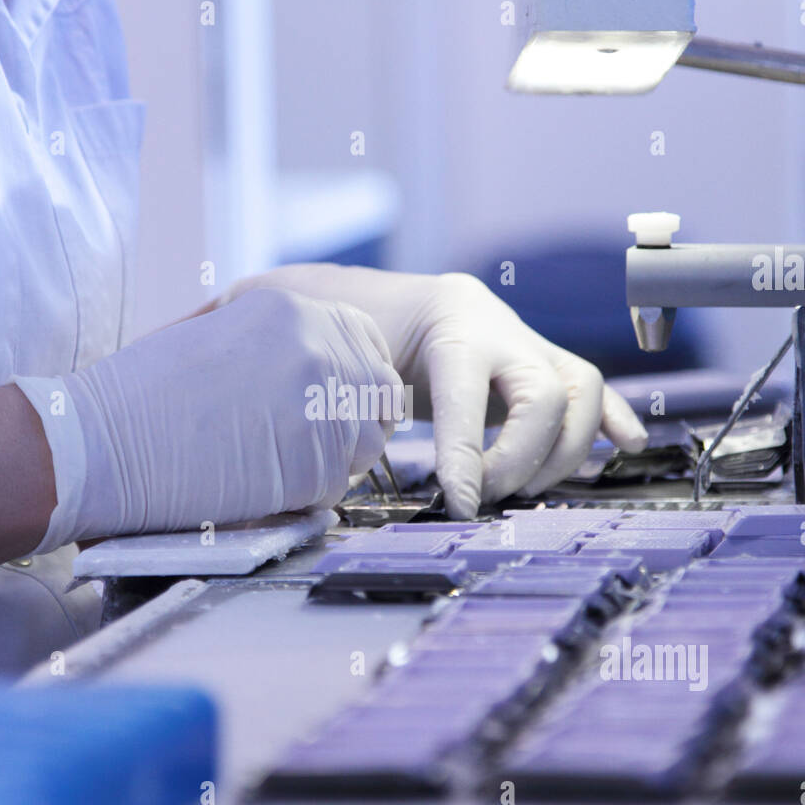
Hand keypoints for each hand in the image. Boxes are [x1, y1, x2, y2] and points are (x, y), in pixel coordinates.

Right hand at [15, 287, 401, 548]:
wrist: (98, 440)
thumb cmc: (139, 396)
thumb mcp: (219, 335)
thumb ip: (278, 348)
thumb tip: (317, 379)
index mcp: (294, 308)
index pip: (367, 347)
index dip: (351, 385)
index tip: (327, 405)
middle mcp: (319, 346)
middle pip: (376, 397)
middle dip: (349, 425)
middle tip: (299, 445)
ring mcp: (322, 403)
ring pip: (362, 445)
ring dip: (328, 463)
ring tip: (267, 465)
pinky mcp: (314, 462)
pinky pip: (333, 487)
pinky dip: (302, 497)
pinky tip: (254, 486)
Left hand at [226, 266, 648, 518]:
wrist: (379, 302)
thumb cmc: (329, 311)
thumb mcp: (278, 308)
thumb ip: (239, 324)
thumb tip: (178, 337)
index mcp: (445, 313)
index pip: (471, 385)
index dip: (469, 448)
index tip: (459, 503)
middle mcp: (498, 324)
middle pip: (546, 391)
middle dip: (520, 459)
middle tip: (480, 501)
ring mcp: (525, 344)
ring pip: (577, 396)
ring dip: (561, 455)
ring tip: (515, 493)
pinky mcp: (539, 367)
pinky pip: (594, 393)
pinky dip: (613, 423)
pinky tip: (626, 449)